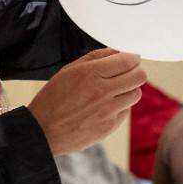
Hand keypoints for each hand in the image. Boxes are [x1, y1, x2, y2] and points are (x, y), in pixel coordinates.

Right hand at [27, 49, 145, 155]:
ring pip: (136, 94)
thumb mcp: (69, 70)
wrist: (43, 131)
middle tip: (129, 72)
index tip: (132, 58)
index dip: (133, 58)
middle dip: (136, 71)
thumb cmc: (53, 98)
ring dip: (129, 89)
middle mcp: (102, 91)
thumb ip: (96, 57)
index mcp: (90, 74)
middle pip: (139, 77)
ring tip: (115, 90)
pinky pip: (126, 111)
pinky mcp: (109, 127)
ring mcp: (107, 111)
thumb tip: (118, 52)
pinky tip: (106, 106)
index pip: (126, 60)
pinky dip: (121, 106)